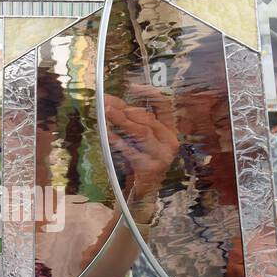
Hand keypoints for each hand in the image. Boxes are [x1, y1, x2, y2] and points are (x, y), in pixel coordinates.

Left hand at [103, 92, 178, 219]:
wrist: (146, 189)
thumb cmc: (143, 158)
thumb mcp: (144, 138)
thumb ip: (132, 120)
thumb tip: (111, 101)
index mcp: (170, 130)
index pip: (165, 106)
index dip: (150, 94)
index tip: (132, 86)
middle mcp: (169, 142)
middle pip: (147, 119)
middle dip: (126, 109)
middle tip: (107, 102)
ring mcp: (161, 156)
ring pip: (141, 133)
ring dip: (122, 120)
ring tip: (107, 111)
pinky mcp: (149, 168)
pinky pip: (130, 151)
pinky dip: (118, 141)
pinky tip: (107, 133)